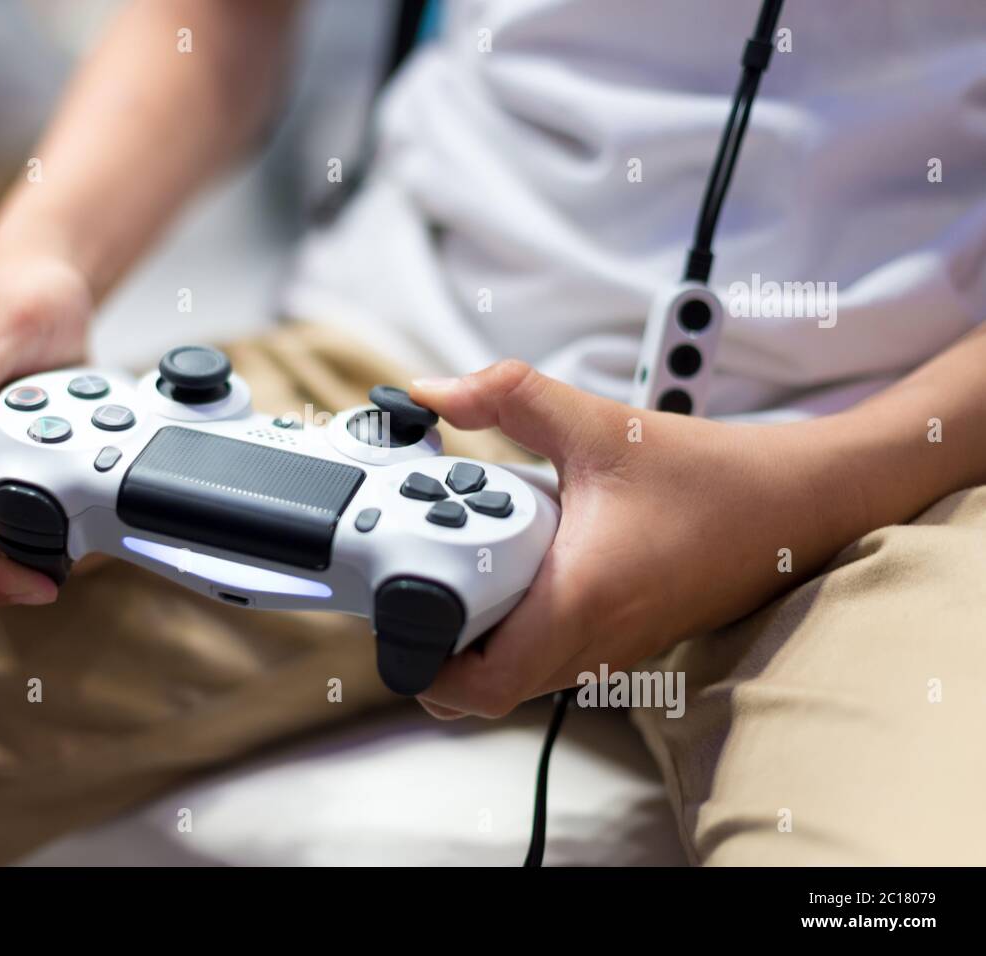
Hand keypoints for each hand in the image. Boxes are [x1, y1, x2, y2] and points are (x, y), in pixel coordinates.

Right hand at [0, 257, 91, 604]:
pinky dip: (71, 518)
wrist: (44, 295)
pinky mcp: (16, 469)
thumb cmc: (14, 300)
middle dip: (27, 570)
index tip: (36, 589)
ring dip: (55, 546)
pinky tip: (103, 506)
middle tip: (90, 563)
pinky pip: (38, 513)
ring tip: (104, 531)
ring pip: (9, 536)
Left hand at [409, 361, 861, 718]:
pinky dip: (516, 620)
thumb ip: (509, 397)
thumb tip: (435, 390)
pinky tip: (516, 559)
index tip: (397, 606)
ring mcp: (608, 650)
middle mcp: (591, 644)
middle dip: (438, 642)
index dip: (422, 661)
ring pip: (518, 672)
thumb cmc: (715, 479)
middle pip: (485, 688)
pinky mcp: (621, 639)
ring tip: (465, 560)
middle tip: (418, 575)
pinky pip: (550, 652)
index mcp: (577, 605)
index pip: (477, 687)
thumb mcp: (600, 426)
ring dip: (479, 630)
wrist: (798, 504)